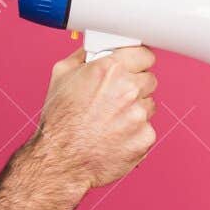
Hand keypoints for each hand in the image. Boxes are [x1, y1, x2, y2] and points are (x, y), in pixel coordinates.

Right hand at [31, 45, 157, 191]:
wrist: (61, 161)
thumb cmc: (59, 122)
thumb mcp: (61, 76)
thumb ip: (84, 56)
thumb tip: (95, 47)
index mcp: (109, 69)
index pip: (143, 54)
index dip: (137, 61)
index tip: (135, 66)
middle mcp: (127, 89)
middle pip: (149, 79)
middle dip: (136, 86)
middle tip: (116, 99)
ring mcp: (139, 115)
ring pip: (149, 105)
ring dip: (136, 110)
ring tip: (111, 121)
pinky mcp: (145, 137)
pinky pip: (147, 129)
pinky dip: (135, 133)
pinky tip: (116, 136)